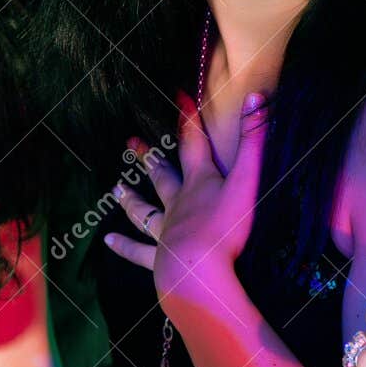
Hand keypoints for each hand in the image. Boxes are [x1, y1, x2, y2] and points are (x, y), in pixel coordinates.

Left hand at [106, 92, 266, 313]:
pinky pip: (138, 251)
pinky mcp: (159, 258)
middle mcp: (178, 204)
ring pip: (143, 211)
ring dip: (130, 198)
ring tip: (115, 188)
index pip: (193, 143)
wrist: (199, 271)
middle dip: (149, 158)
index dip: (188, 119)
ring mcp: (165, 231)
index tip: (178, 95)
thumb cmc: (226, 228)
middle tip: (131, 141)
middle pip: (161, 176)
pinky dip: (124, 246)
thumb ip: (254, 141)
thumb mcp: (247, 181)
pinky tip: (108, 241)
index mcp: (199, 183)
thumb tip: (257, 96)